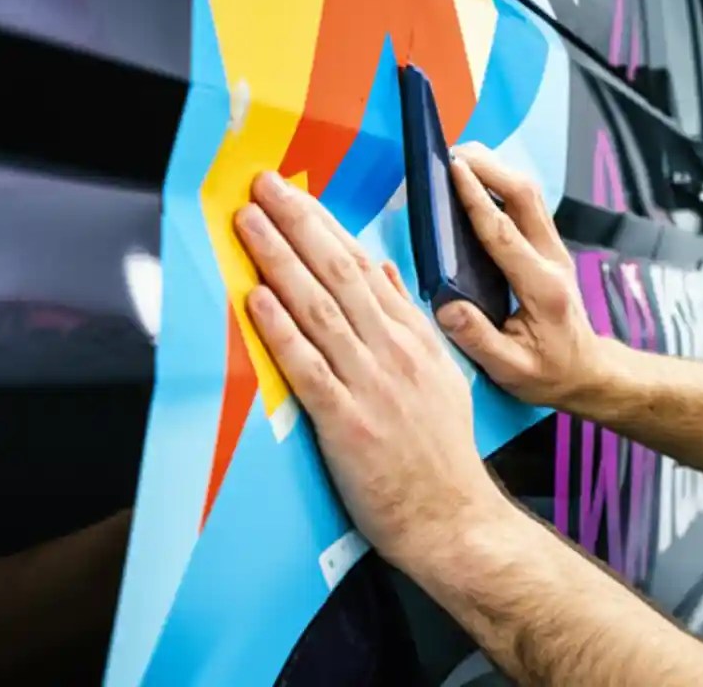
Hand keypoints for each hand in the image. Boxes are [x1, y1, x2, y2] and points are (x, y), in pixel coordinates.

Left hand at [235, 172, 510, 568]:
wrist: (452, 516)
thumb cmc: (441, 451)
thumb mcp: (441, 374)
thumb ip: (411, 319)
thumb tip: (386, 271)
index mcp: (414, 336)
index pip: (364, 266)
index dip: (324, 225)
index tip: (294, 194)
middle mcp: (393, 350)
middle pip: (338, 273)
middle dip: (297, 223)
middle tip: (263, 185)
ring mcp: (371, 384)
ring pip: (319, 307)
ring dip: (280, 259)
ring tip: (250, 222)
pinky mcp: (348, 422)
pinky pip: (308, 366)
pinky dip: (281, 329)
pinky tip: (256, 297)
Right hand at [435, 143, 605, 409]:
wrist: (586, 371)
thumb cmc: (548, 374)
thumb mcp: (510, 370)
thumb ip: (478, 339)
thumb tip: (445, 306)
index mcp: (541, 288)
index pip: (504, 234)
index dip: (476, 199)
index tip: (453, 169)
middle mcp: (552, 260)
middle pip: (525, 196)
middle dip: (490, 167)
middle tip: (451, 153)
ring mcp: (554, 250)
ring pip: (529, 194)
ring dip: (497, 169)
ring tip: (460, 157)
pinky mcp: (548, 247)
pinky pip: (527, 204)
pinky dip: (501, 183)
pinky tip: (478, 179)